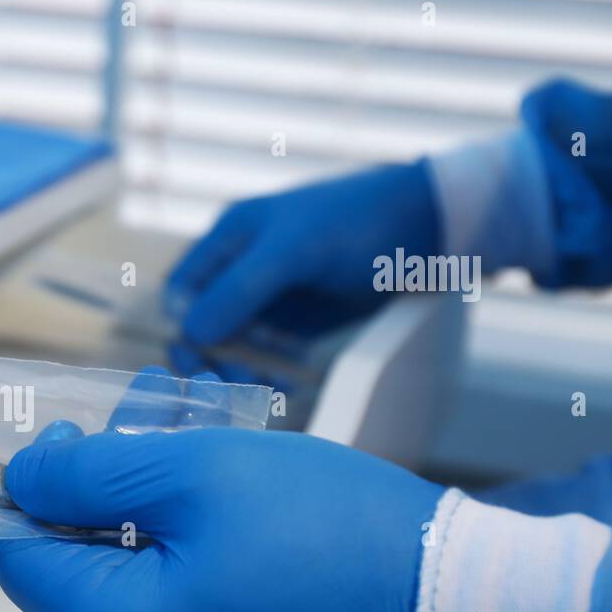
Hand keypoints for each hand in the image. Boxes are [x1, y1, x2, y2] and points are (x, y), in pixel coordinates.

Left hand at [0, 414, 442, 611]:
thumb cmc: (332, 533)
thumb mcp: (199, 474)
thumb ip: (90, 475)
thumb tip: (22, 477)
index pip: (24, 562)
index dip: (38, 488)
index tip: (77, 436)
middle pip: (86, 576)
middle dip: (109, 490)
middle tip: (157, 423)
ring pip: (142, 595)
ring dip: (157, 517)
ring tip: (205, 449)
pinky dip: (197, 564)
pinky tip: (239, 513)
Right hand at [164, 161, 439, 369]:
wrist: (431, 226)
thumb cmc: (359, 223)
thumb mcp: (294, 251)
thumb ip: (240, 289)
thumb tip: (190, 332)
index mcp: (230, 238)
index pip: (181, 291)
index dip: (182, 327)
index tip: (198, 361)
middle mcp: (242, 268)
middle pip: (204, 323)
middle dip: (212, 356)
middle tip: (228, 387)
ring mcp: (271, 296)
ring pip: (236, 344)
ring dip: (242, 369)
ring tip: (265, 388)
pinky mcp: (299, 321)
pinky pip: (270, 353)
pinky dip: (272, 371)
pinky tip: (289, 382)